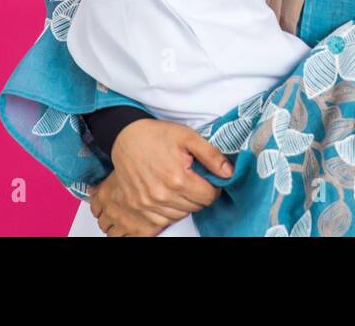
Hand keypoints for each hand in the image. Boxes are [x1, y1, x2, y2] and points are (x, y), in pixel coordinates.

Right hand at [85, 119, 231, 235]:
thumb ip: (211, 155)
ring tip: (181, 184)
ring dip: (186, 202)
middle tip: (194, 179)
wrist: (126, 138)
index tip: (209, 179)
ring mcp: (148, 204)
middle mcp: (162, 196)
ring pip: (181, 214)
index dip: (213, 187)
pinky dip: (170, 209)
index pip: (208, 197)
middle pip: (196, 207)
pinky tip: (169, 193)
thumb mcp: (188, 137)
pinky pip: (163, 219)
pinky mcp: (138, 207)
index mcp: (177, 178)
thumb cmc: (157, 135)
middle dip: (200, 194)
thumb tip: (229, 173)